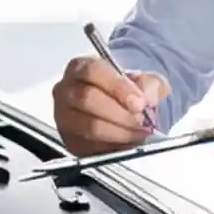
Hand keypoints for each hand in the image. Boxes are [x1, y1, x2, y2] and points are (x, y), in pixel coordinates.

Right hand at [52, 56, 169, 156]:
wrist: (118, 112)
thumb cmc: (125, 92)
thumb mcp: (142, 81)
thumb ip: (149, 84)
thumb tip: (148, 97)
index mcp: (80, 67)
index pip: (93, 71)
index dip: (117, 87)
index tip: (138, 102)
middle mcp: (65, 90)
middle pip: (87, 99)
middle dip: (119, 113)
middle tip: (141, 121)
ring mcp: (63, 117)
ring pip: (89, 126)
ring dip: (119, 132)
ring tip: (138, 132)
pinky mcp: (69, 141)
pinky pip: (90, 147)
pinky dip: (113, 147)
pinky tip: (128, 143)